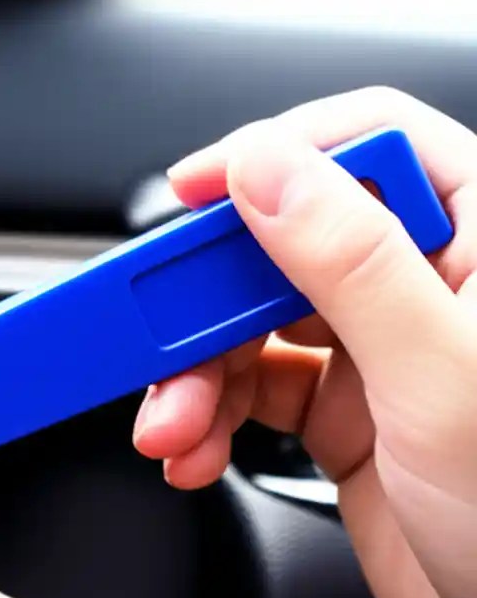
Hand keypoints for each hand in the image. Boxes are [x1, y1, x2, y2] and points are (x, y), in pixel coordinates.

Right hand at [132, 87, 476, 597]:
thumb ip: (352, 266)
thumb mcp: (442, 381)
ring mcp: (381, 354)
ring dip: (192, 376)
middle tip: (156, 345)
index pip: (366, 147)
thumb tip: (264, 171)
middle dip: (203, 303)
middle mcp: (424, 288)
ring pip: (250, 323)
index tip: (190, 191)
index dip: (272, 155)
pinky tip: (194, 451)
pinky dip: (206, 419)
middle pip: (280, 243)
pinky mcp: (345, 417)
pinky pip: (249, 391)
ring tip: (173, 430)